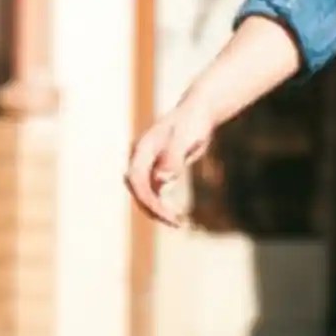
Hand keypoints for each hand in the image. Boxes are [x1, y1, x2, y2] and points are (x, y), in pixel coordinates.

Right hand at [124, 103, 214, 227]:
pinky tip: (177, 216)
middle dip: (152, 208)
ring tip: (178, 223)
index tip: (165, 214)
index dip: (148, 199)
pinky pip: (155, 192)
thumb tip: (162, 180)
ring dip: (157, 209)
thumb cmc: (193, 122)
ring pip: (145, 193)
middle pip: (138, 190)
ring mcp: (148, 164)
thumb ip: (173, 158)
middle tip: (176, 223)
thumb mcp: (186, 138)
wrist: (199, 112)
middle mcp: (141, 158)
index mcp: (142, 150)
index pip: (137, 181)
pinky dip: (163, 204)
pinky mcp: (158, 169)